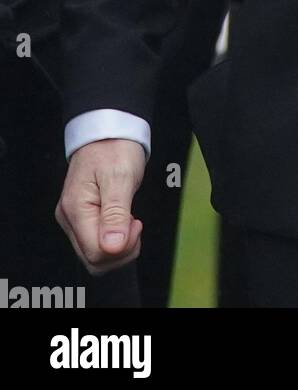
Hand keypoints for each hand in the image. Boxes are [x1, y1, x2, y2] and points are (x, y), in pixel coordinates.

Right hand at [55, 139, 145, 273]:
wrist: (108, 130)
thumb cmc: (114, 148)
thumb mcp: (121, 178)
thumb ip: (116, 214)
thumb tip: (112, 247)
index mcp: (76, 209)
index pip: (96, 253)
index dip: (122, 248)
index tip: (136, 224)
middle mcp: (69, 217)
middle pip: (93, 259)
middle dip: (121, 251)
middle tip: (135, 224)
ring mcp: (73, 218)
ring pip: (94, 254)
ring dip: (118, 246)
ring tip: (130, 220)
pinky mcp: (81, 217)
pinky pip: (95, 241)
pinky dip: (113, 239)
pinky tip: (123, 221)